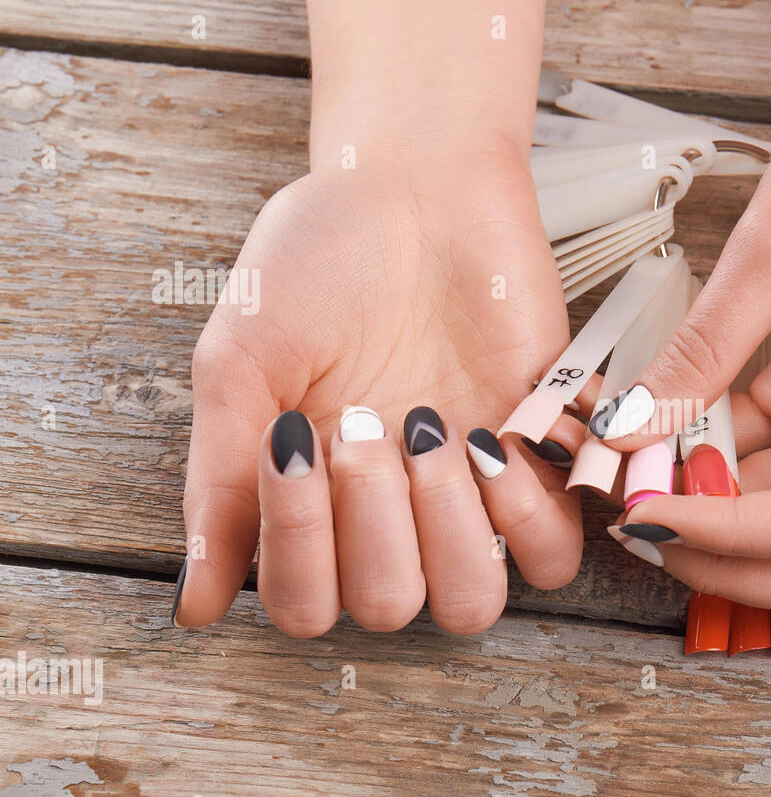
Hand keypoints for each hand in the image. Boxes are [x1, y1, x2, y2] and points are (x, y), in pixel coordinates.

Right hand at [175, 147, 586, 635]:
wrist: (419, 187)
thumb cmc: (318, 262)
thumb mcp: (243, 363)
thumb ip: (220, 483)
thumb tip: (191, 609)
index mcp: (311, 501)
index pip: (303, 605)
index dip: (300, 548)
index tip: (295, 439)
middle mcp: (389, 515)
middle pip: (389, 607)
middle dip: (374, 522)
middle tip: (366, 419)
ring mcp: (467, 494)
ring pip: (472, 602)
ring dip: (451, 530)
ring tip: (434, 432)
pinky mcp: (539, 462)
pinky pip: (554, 556)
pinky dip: (527, 517)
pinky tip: (493, 440)